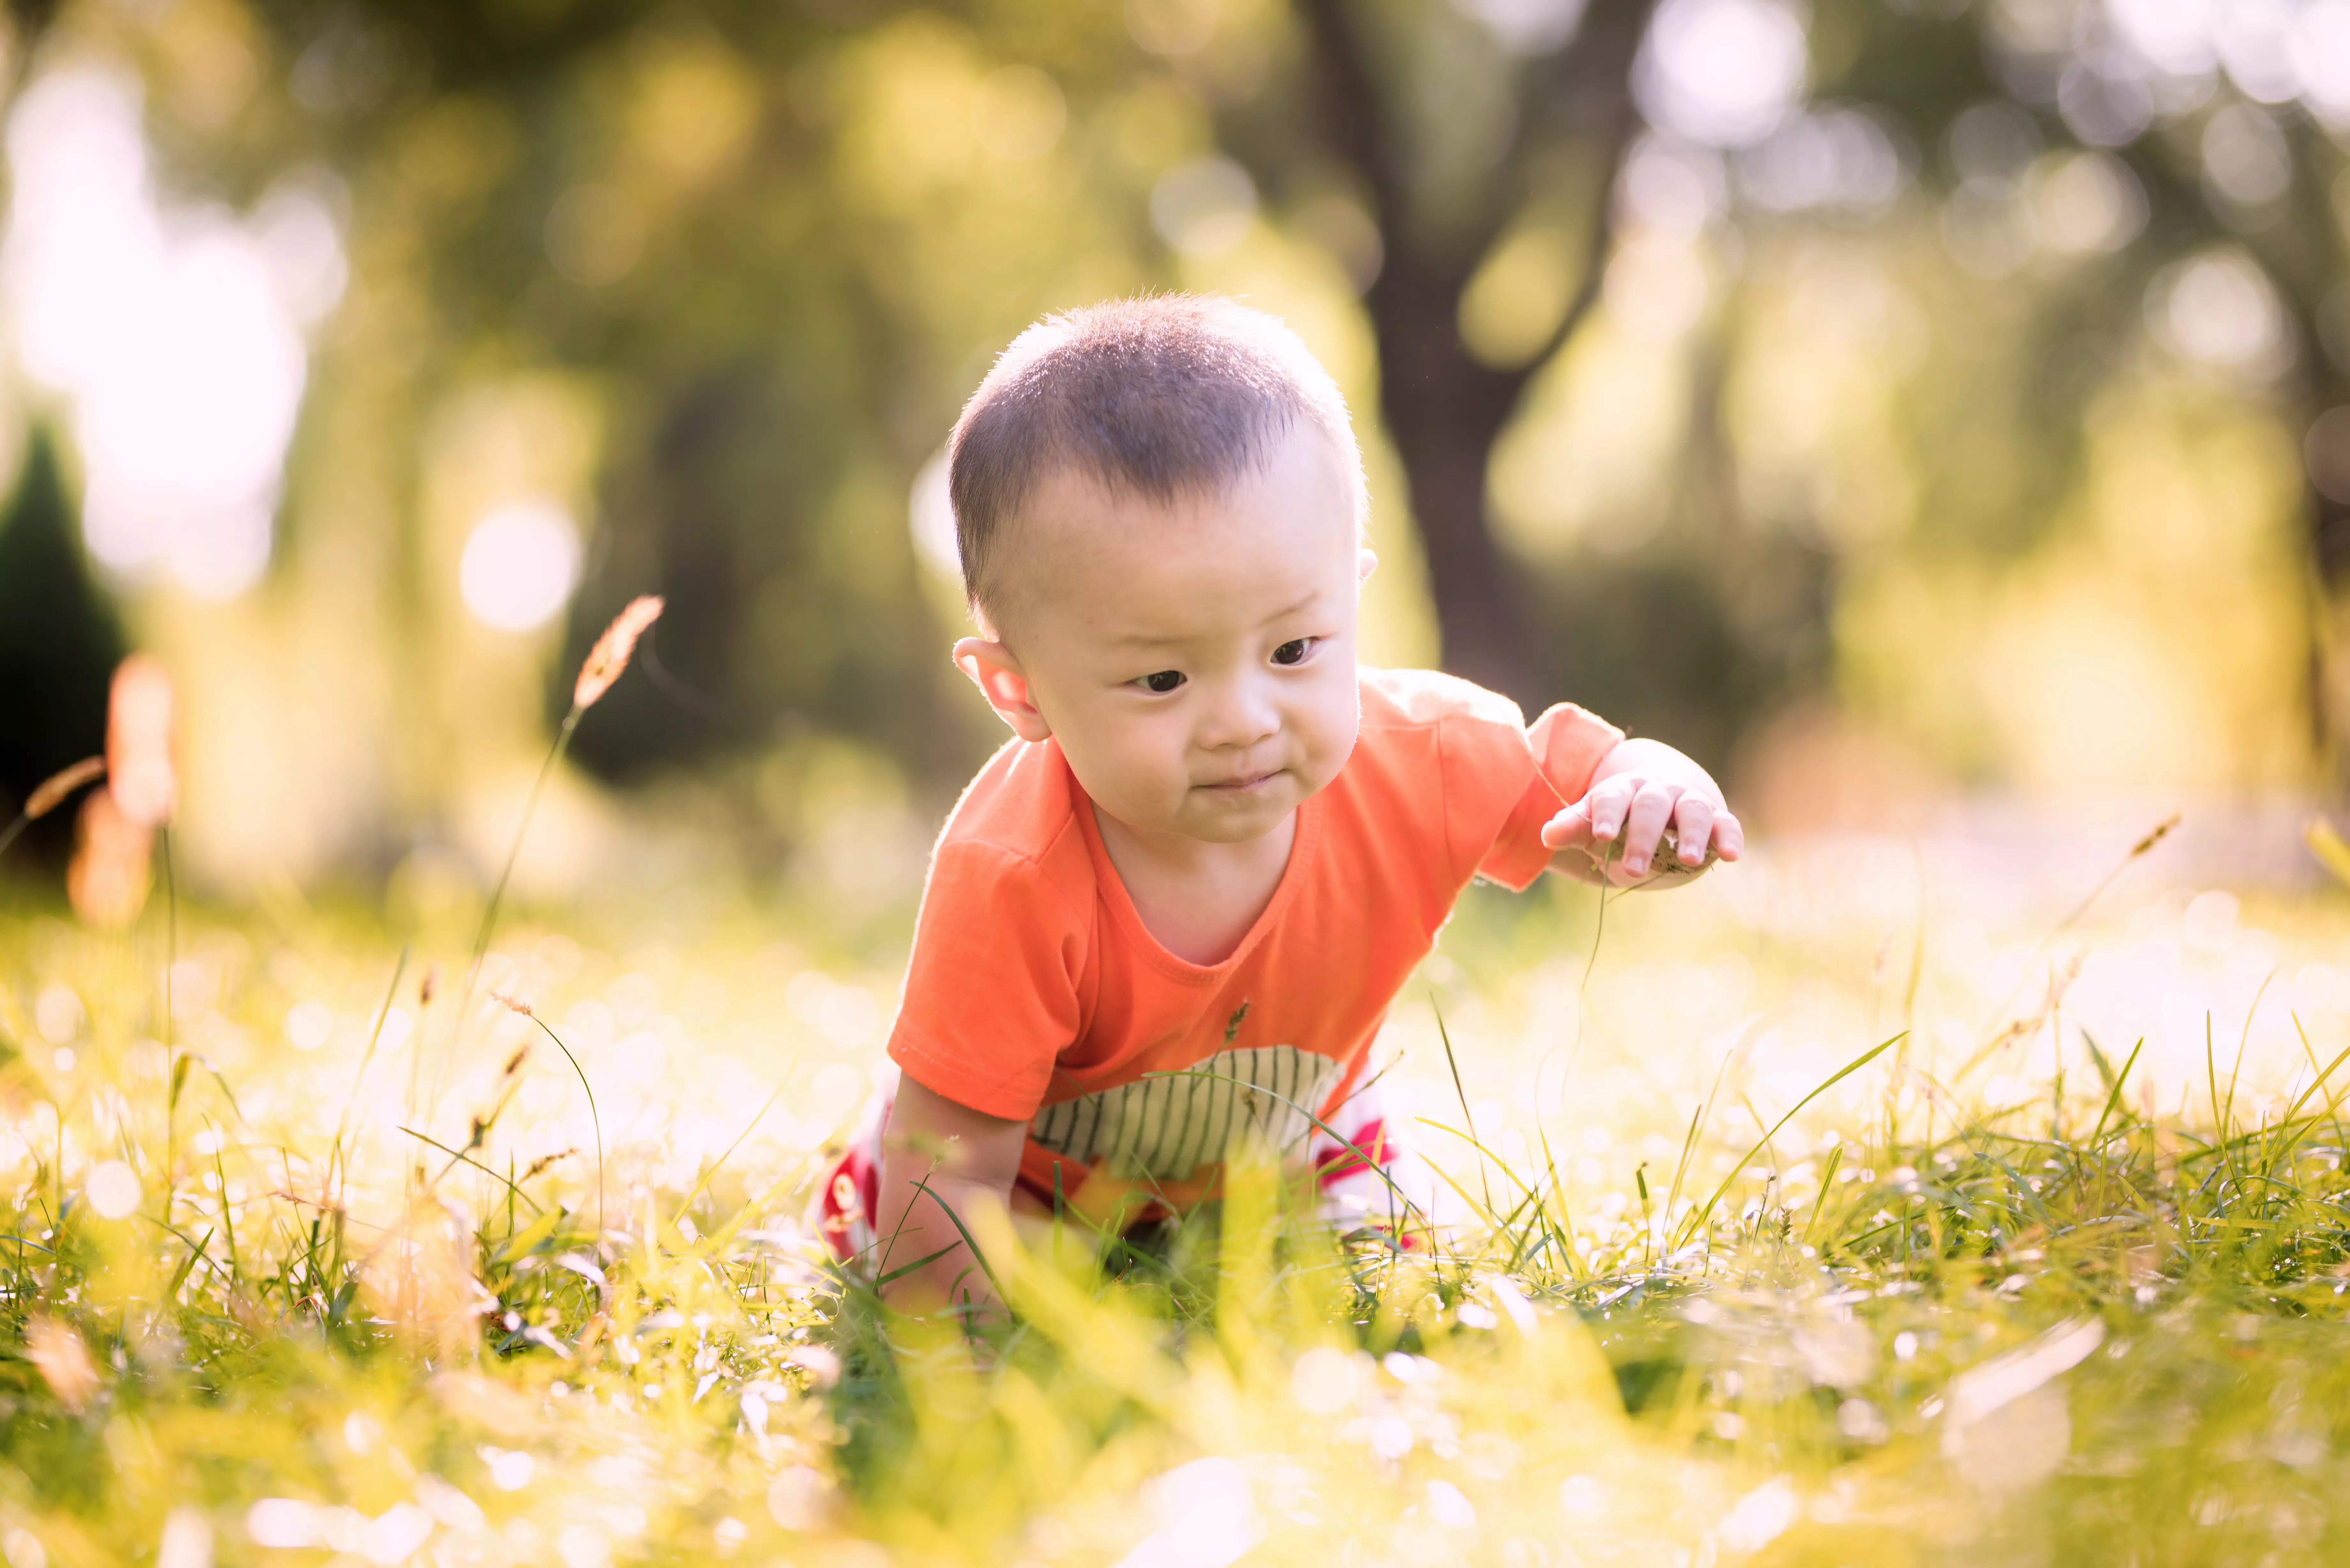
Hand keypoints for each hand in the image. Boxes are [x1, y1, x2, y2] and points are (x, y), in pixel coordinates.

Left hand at [1540, 740, 1742, 887]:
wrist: (1661, 807)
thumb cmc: (1620, 822)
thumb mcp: (1595, 826)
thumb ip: (1574, 829)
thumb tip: (1547, 834)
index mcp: (1622, 790)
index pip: (1611, 797)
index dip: (1606, 814)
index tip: (1601, 835)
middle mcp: (1657, 791)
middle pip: (1650, 806)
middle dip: (1642, 836)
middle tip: (1632, 869)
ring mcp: (1688, 803)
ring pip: (1692, 811)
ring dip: (1691, 834)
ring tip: (1689, 859)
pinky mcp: (1716, 820)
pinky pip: (1726, 824)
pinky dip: (1729, 837)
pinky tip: (1730, 856)